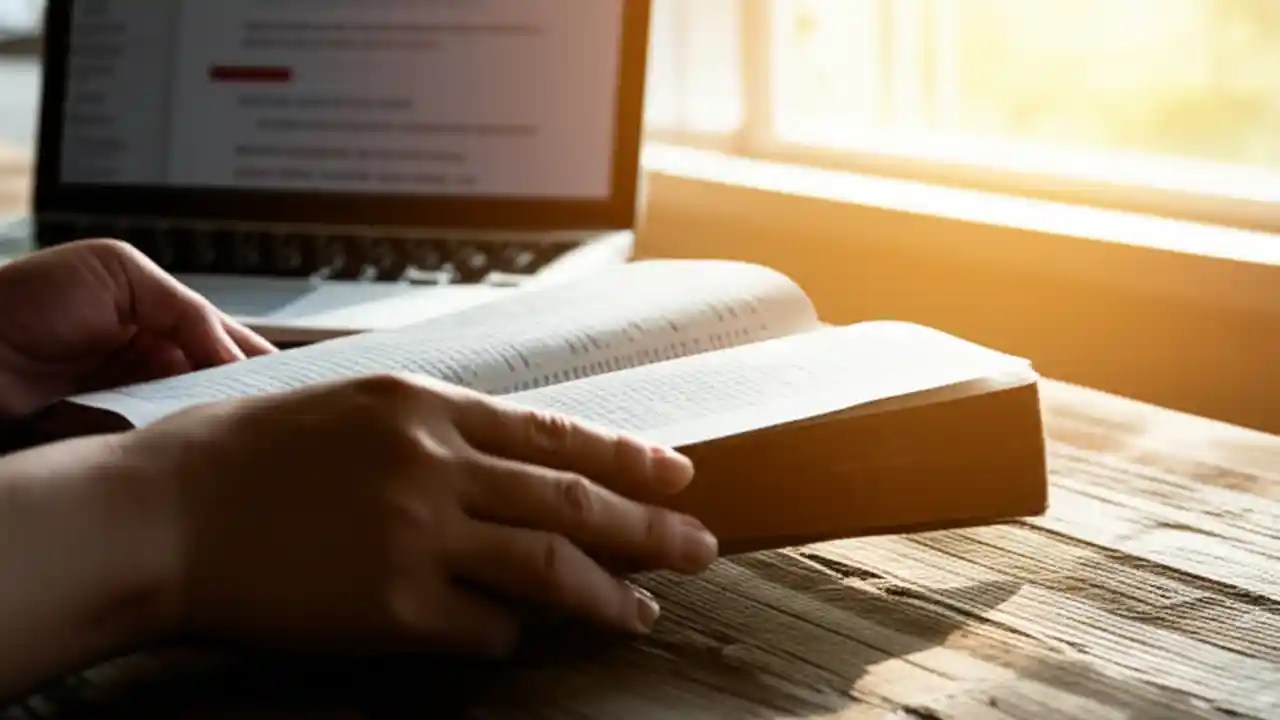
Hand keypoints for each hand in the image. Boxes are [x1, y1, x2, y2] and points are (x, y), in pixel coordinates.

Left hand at [0, 239, 274, 418]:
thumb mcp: (118, 272)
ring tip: (244, 430)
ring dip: (211, 420)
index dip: (260, 360)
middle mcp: (148, 363)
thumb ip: (186, 311)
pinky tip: (193, 446)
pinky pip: (152, 443)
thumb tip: (236, 360)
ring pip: (190, 416)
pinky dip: (172, 444)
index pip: (226, 341)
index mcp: (157, 319)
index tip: (300, 381)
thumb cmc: (25, 299)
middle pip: (217, 384)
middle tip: (279, 413)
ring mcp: (128, 404)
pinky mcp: (103, 441)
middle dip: (244, 395)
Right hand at [126, 374, 717, 656]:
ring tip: (644, 612)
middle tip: (699, 544)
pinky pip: (482, 628)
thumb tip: (510, 468)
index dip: (624, 457)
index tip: (676, 472)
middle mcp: (435, 465)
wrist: (165, 511)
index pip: (555, 434)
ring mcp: (419, 536)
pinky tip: (517, 639)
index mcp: (427, 407)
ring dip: (608, 593)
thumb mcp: (353, 407)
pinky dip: (508, 635)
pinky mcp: (394, 607)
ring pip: (549, 565)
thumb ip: (438, 430)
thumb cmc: (247, 456)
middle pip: (572, 499)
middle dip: (648, 525)